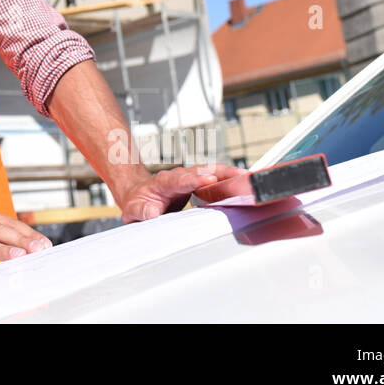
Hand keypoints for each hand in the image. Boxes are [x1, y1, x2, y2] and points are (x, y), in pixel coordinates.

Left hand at [117, 164, 243, 223]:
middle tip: (241, 175)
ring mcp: (190, 178)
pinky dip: (231, 180)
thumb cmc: (137, 203)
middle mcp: (179, 177)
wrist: (140, 196)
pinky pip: (216, 179)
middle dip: (221, 172)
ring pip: (212, 172)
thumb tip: (152, 213)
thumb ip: (142, 210)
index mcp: (163, 183)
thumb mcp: (133, 209)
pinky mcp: (199, 183)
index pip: (180, 179)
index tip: (208, 179)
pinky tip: (246, 183)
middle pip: (202, 171)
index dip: (194, 179)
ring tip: (250, 177)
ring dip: (231, 174)